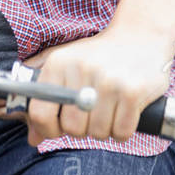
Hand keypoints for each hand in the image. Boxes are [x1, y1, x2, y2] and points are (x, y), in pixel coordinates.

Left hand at [20, 27, 174, 146]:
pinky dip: (123, 130)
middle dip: (84, 129)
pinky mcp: (133, 91)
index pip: (40, 113)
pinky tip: (125, 112)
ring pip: (99, 133)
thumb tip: (34, 138)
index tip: (60, 127)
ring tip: (110, 109)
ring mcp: (109, 81)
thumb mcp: (67, 68)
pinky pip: (122, 132)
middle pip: (72, 128)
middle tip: (93, 113)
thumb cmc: (100, 57)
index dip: (48, 129)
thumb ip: (46, 101)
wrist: (140, 36)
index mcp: (59, 63)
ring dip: (106, 130)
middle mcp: (82, 70)